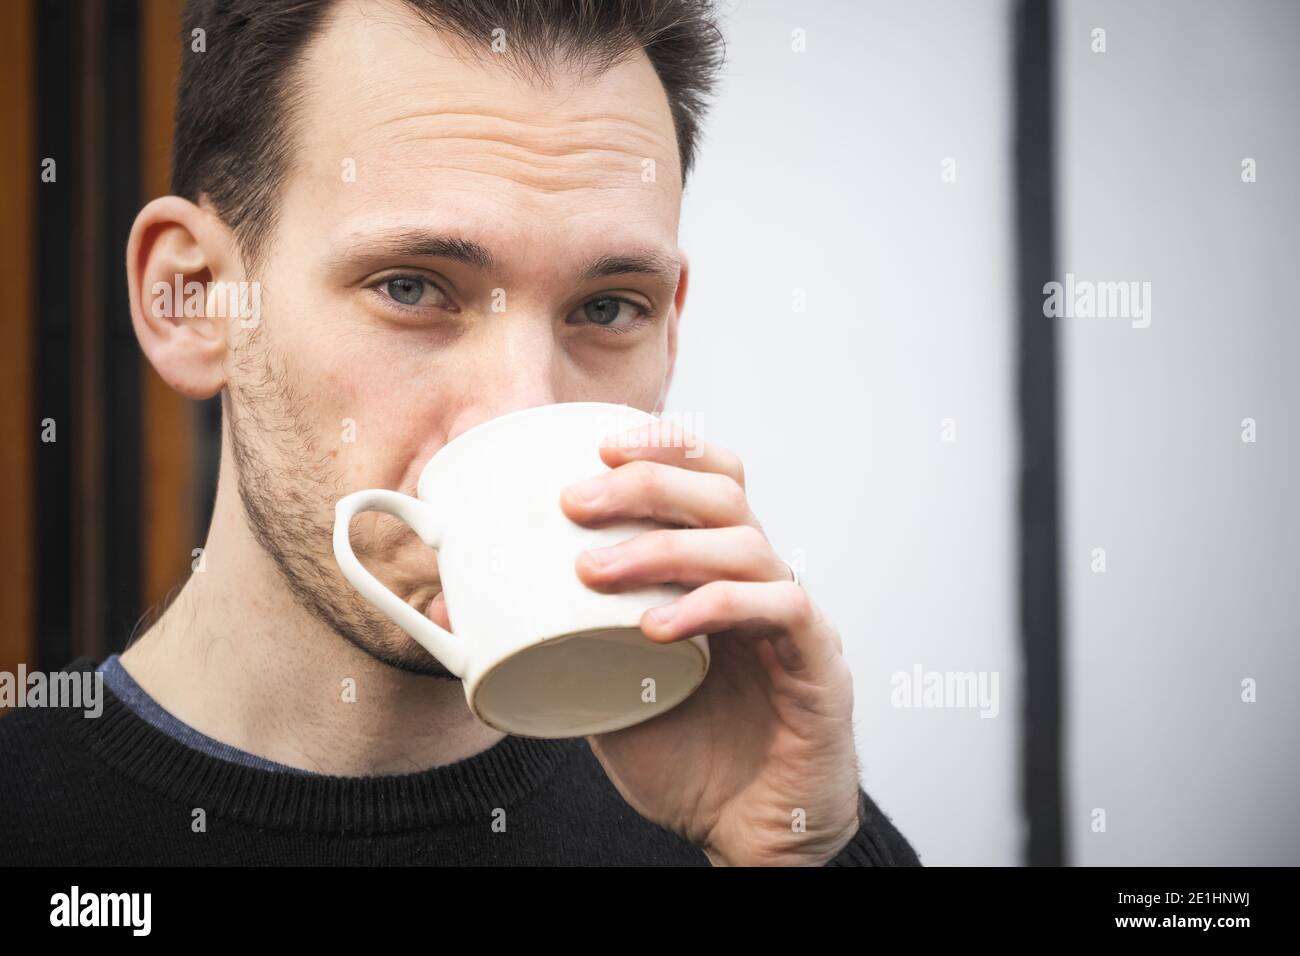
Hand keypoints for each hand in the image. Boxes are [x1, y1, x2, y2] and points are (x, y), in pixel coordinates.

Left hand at [560, 422, 861, 865]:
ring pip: (745, 544)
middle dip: (646, 482)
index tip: (596, 445)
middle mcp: (762, 582)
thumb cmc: (686, 758)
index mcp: (719, 573)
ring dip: (663, 547)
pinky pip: (779, 610)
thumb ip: (554, 644)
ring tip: (593, 571)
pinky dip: (714, 606)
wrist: (750, 836)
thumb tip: (457, 612)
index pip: (710, 478)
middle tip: (575, 501)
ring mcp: (793, 621)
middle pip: (724, 493)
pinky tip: (657, 626)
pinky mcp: (819, 665)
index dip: (665, 446)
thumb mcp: (601, 690)